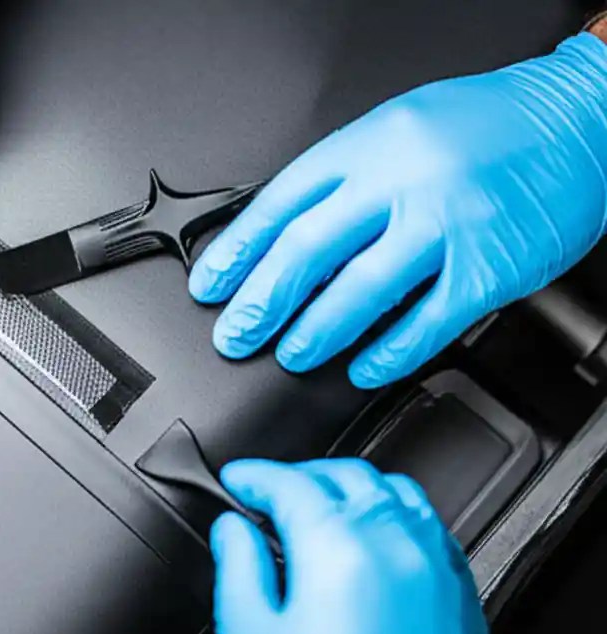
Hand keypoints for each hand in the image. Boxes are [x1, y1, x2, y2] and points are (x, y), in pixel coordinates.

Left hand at [189, 34, 606, 387]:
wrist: (580, 119)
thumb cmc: (484, 126)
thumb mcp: (396, 129)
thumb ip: (341, 180)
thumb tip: (279, 236)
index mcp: (368, 145)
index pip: (280, 204)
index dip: (236, 252)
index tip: (210, 287)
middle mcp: (401, 182)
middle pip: (307, 251)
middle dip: (260, 302)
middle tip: (235, 335)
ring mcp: (446, 226)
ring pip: (359, 291)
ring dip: (314, 332)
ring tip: (290, 354)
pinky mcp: (488, 269)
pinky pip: (425, 324)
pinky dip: (387, 353)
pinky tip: (362, 368)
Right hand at [210, 459, 488, 633]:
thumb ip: (237, 569)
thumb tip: (232, 530)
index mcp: (339, 548)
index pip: (289, 482)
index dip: (253, 475)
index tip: (235, 481)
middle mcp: (398, 546)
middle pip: (347, 475)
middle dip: (300, 476)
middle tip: (266, 494)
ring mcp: (438, 571)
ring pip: (396, 492)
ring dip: (351, 488)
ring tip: (318, 510)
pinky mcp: (462, 601)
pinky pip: (430, 528)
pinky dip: (393, 515)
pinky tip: (372, 541)